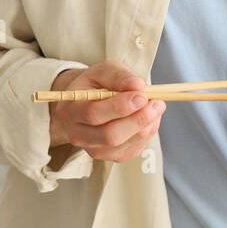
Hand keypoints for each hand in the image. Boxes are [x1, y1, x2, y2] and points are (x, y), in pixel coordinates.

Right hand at [47, 60, 166, 162]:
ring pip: (124, 145)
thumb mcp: (103, 71)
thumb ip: (119, 76)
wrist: (89, 102)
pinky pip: (133, 149)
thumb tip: (139, 86)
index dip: (120, 107)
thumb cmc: (96, 84)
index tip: (142, 96)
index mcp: (70, 111)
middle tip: (157, 103)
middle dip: (138, 120)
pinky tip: (150, 118)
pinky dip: (147, 133)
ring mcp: (94, 150)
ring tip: (156, 106)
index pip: (93, 114)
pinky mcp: (112, 157)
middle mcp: (78, 135)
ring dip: (146, 126)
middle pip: (110, 136)